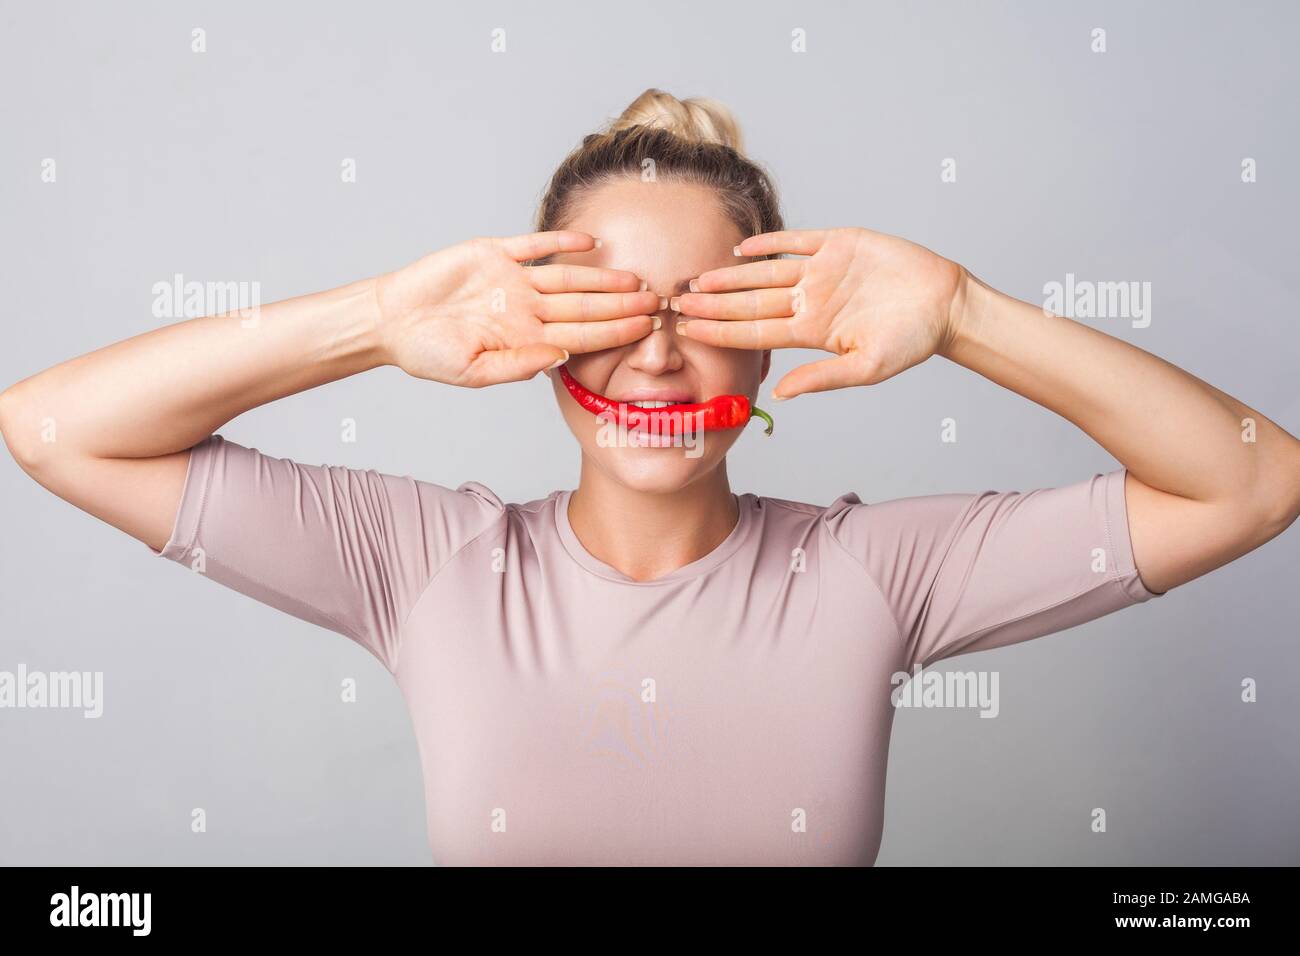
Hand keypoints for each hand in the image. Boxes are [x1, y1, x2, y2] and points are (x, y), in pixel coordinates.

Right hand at [374, 231, 660, 386]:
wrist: (392, 320)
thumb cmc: (429, 353)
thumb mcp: (472, 371)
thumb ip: (516, 365)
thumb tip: (558, 358)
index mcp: (526, 339)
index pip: (583, 335)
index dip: (617, 332)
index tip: (648, 329)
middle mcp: (527, 308)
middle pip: (586, 306)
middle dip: (623, 305)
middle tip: (660, 301)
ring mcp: (514, 280)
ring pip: (569, 276)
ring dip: (603, 277)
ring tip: (637, 278)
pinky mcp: (494, 253)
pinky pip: (534, 244)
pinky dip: (561, 241)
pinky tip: (591, 242)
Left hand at [672, 227, 968, 398]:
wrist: (944, 303)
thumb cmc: (912, 341)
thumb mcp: (867, 366)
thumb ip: (823, 378)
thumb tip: (783, 394)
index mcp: (811, 331)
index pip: (753, 331)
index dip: (719, 330)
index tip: (687, 329)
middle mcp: (808, 301)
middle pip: (750, 302)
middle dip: (712, 303)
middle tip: (674, 301)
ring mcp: (820, 272)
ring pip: (764, 273)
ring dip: (730, 275)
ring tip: (696, 277)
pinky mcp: (839, 244)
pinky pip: (796, 241)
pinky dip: (770, 242)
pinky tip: (741, 247)